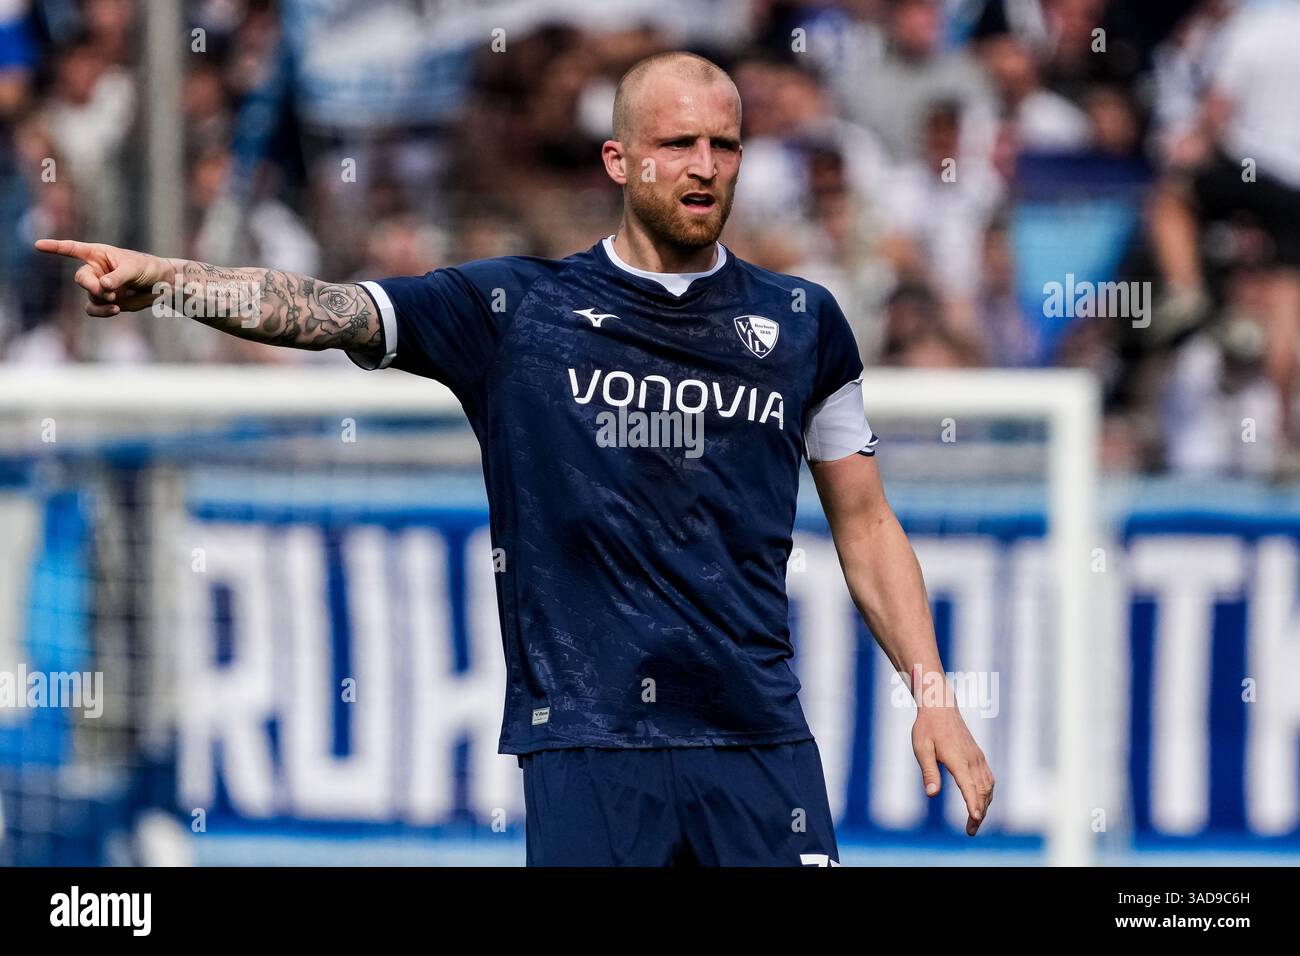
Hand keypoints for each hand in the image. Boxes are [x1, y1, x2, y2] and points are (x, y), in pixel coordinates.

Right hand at [35, 238, 179, 315]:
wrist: (161, 285)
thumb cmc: (147, 269)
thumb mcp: (133, 269)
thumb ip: (117, 277)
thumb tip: (102, 286)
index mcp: (99, 254)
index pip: (72, 249)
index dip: (55, 247)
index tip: (38, 245)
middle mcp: (95, 270)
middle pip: (81, 278)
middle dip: (91, 286)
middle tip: (105, 290)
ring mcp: (99, 287)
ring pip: (89, 296)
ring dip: (101, 300)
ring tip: (116, 300)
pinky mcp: (106, 302)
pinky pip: (94, 308)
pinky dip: (102, 311)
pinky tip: (115, 309)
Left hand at [912, 705, 994, 835]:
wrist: (940, 707)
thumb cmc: (927, 728)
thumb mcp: (921, 749)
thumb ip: (929, 772)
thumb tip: (931, 794)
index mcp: (958, 759)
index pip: (968, 786)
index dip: (972, 804)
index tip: (974, 819)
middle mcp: (972, 759)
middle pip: (981, 791)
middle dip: (979, 813)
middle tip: (970, 831)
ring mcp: (977, 757)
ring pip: (988, 786)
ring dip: (984, 805)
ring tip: (975, 822)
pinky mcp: (978, 756)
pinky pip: (988, 778)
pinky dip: (987, 793)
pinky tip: (982, 802)